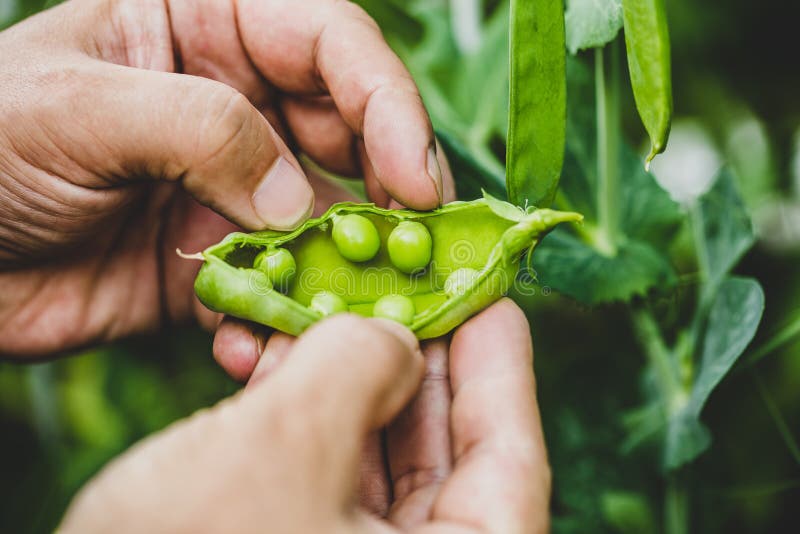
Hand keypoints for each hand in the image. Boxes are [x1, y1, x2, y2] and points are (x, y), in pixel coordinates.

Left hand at [0, 0, 451, 358]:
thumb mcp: (78, 108)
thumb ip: (200, 130)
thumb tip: (298, 202)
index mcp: (211, 27)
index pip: (331, 45)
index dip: (388, 103)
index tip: (413, 176)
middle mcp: (240, 103)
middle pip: (353, 135)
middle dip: (393, 190)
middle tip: (420, 250)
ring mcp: (237, 188)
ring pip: (330, 220)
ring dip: (351, 264)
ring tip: (365, 305)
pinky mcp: (222, 261)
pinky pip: (283, 288)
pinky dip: (286, 317)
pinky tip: (259, 339)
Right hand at [60, 299, 550, 532]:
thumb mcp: (282, 448)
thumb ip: (355, 367)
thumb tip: (390, 337)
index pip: (511, 457)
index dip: (502, 364)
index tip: (488, 293)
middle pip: (445, 456)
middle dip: (419, 361)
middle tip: (410, 284)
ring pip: (374, 463)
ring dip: (350, 381)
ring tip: (335, 310)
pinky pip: (317, 478)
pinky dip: (303, 417)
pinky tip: (280, 362)